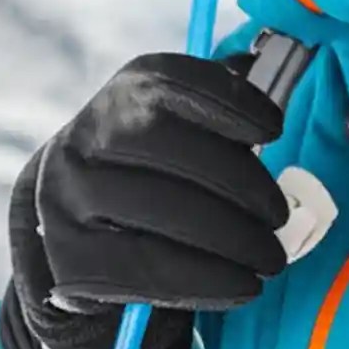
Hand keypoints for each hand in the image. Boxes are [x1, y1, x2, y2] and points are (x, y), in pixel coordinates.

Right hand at [0, 53, 288, 348]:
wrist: (71, 228)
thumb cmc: (149, 172)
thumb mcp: (173, 129)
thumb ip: (214, 105)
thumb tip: (261, 63)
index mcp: (121, 97)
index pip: (173, 81)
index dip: (230, 99)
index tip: (274, 127)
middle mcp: (85, 139)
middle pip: (169, 144)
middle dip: (239, 183)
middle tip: (278, 216)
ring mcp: (69, 197)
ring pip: (162, 209)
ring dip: (232, 238)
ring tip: (269, 256)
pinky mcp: (71, 255)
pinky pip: (149, 267)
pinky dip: (208, 279)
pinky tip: (242, 285)